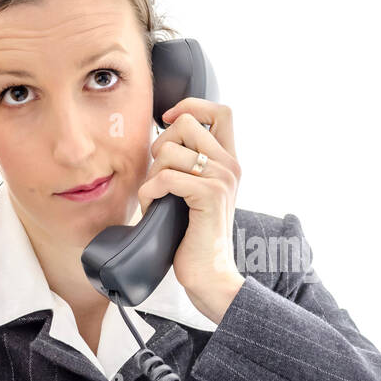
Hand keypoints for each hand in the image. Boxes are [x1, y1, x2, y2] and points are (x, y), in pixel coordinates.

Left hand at [139, 98, 244, 321]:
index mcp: (229, 160)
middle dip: (161, 145)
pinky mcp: (210, 195)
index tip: (167, 121)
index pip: (220, 111)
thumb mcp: (195, 192)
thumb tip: (162, 136)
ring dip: (152, 173)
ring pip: (170, 150)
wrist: (209, 274)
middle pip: (187, 123)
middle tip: (159, 175)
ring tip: (157, 197)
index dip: (191, 106)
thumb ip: (190, 163)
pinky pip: (165, 177)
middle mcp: (230, 165)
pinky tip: (153, 208)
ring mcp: (222, 178)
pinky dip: (150, 193)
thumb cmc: (193, 236)